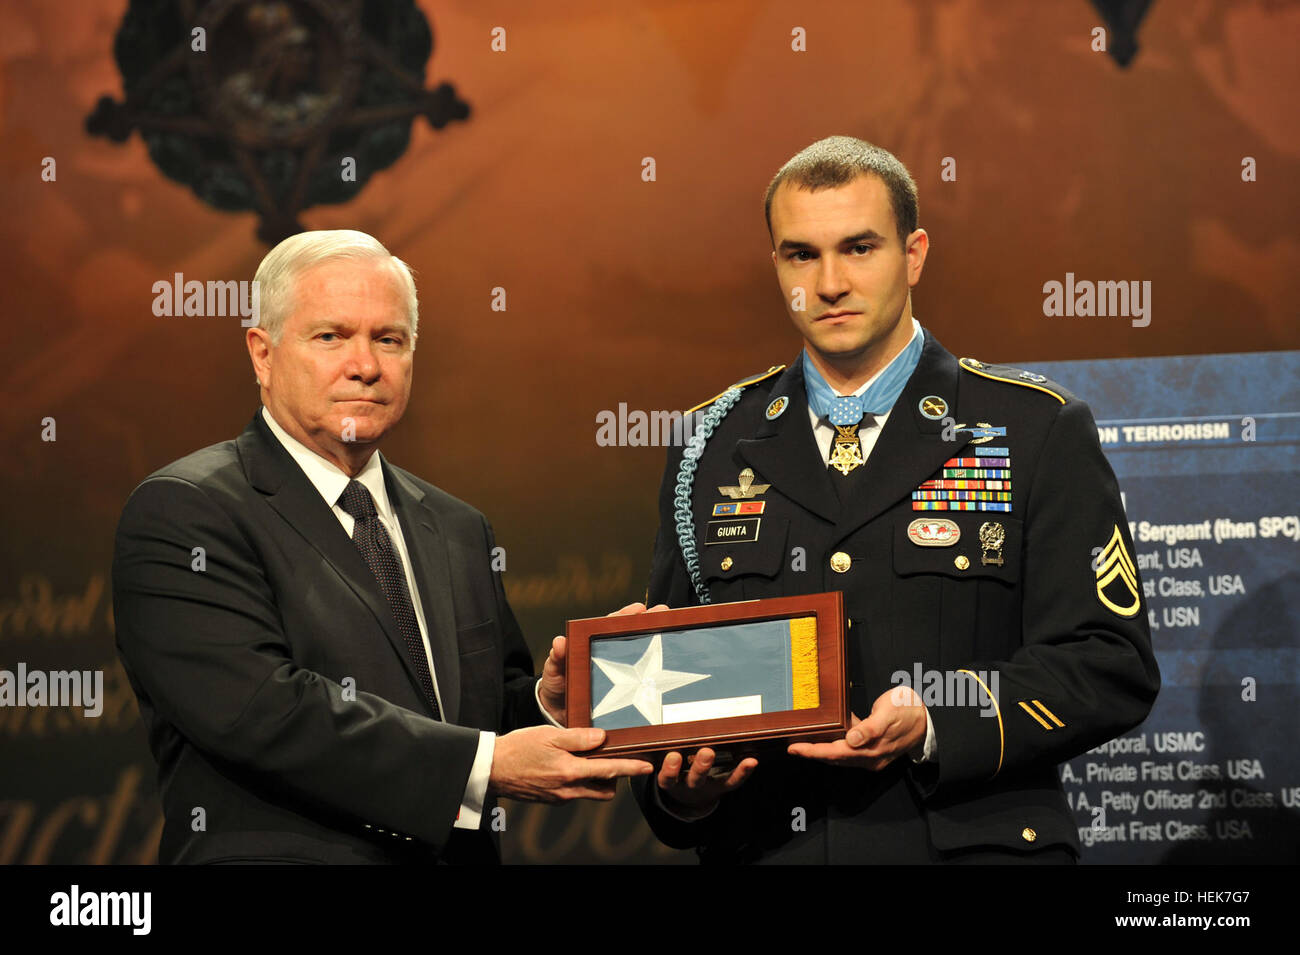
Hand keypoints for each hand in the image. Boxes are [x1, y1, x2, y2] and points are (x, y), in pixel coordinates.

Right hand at [488, 725, 652, 802]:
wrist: (492, 768)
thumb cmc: (519, 748)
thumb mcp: (549, 735)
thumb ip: (577, 738)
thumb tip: (602, 738)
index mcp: (570, 772)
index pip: (609, 771)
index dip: (631, 769)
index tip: (648, 767)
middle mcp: (568, 789)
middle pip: (604, 790)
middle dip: (615, 779)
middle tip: (614, 759)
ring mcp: (560, 797)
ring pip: (590, 793)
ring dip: (596, 781)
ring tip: (588, 760)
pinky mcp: (551, 799)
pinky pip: (574, 793)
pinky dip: (580, 782)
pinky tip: (569, 766)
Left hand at [537, 603, 667, 723]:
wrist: (559, 714)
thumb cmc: (558, 685)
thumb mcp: (554, 670)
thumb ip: (557, 657)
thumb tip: (559, 643)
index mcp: (595, 644)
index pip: (612, 625)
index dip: (626, 615)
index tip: (639, 608)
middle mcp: (611, 655)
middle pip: (633, 634)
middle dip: (649, 621)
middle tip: (663, 611)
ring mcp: (622, 671)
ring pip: (642, 654)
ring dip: (656, 642)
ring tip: (671, 633)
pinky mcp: (627, 692)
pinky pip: (642, 682)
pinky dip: (656, 675)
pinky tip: (668, 670)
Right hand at [655, 748, 757, 817]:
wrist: (689, 797)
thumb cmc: (676, 771)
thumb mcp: (666, 765)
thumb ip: (664, 750)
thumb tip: (661, 725)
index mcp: (671, 781)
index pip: (667, 778)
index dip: (669, 770)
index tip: (667, 758)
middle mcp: (688, 786)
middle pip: (693, 780)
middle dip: (698, 766)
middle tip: (703, 752)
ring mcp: (706, 787)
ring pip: (710, 780)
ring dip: (713, 766)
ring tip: (713, 751)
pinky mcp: (722, 787)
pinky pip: (733, 781)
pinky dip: (743, 771)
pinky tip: (751, 760)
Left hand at [787, 686, 927, 769]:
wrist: (928, 718)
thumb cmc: (908, 711)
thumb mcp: (889, 714)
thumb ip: (870, 728)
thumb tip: (851, 739)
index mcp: (871, 751)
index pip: (835, 753)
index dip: (813, 751)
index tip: (795, 748)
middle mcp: (869, 758)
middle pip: (834, 757)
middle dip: (812, 752)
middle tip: (792, 744)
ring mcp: (871, 755)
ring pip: (840, 754)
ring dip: (822, 748)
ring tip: (803, 740)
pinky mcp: (872, 749)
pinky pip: (849, 749)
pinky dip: (836, 742)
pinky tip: (829, 731)